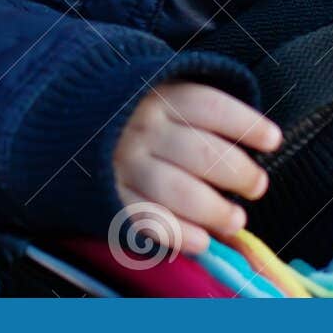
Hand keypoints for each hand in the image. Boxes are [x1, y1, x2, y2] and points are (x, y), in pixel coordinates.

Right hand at [112, 82, 280, 255]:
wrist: (60, 119)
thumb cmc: (129, 111)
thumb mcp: (157, 91)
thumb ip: (196, 110)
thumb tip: (257, 138)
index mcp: (157, 96)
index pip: (211, 107)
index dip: (247, 124)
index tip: (273, 140)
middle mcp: (140, 128)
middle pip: (203, 154)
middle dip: (239, 173)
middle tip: (257, 186)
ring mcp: (123, 163)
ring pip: (179, 191)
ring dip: (215, 210)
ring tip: (236, 220)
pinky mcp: (108, 195)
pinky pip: (146, 219)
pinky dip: (178, 233)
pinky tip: (202, 241)